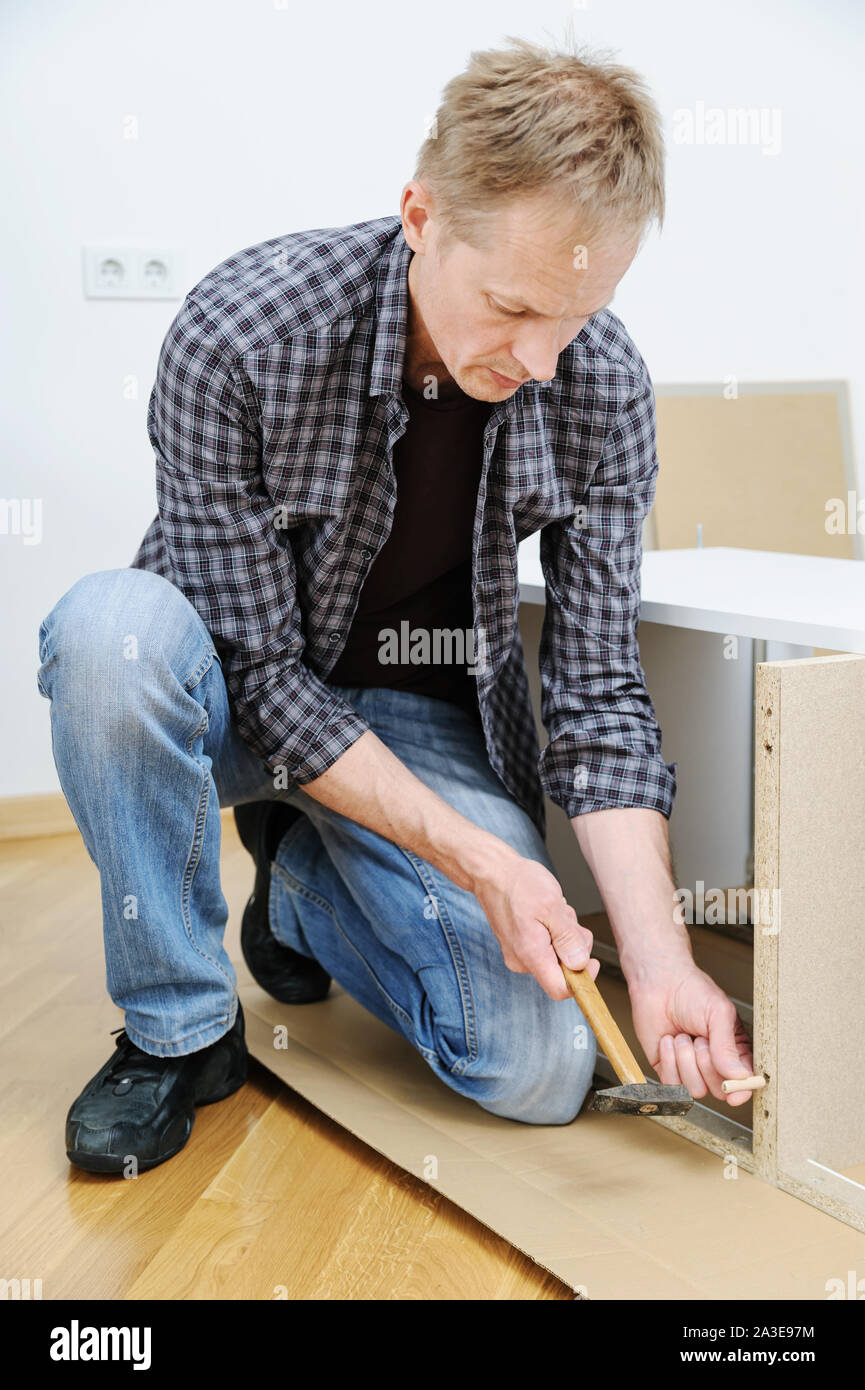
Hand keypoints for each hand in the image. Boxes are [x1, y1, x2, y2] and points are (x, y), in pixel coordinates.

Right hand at [473, 853, 599, 1000]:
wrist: (492, 872)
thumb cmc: (519, 884)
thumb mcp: (551, 906)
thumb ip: (568, 938)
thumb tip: (580, 963)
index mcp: (530, 954)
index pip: (560, 989)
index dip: (582, 980)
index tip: (592, 961)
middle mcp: (522, 961)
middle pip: (563, 970)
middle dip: (573, 945)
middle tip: (565, 919)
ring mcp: (520, 954)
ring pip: (557, 955)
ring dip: (564, 934)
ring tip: (553, 911)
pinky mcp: (521, 946)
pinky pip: (548, 946)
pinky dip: (554, 931)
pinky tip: (546, 913)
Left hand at [628, 960, 753, 1104]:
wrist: (659, 983)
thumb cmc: (692, 992)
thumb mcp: (718, 1014)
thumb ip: (727, 1047)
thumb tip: (739, 1076)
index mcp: (734, 1050)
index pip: (744, 1081)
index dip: (741, 1089)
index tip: (735, 1092)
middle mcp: (714, 1063)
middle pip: (719, 1089)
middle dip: (706, 1063)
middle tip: (700, 1038)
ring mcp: (691, 1068)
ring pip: (696, 1089)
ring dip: (686, 1059)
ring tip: (683, 1035)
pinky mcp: (669, 1070)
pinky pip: (673, 1084)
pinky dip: (669, 1061)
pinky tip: (669, 1041)